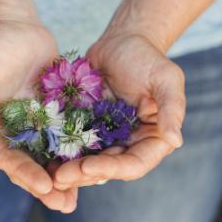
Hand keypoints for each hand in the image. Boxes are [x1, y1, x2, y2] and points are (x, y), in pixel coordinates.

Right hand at [0, 14, 76, 212]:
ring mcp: (35, 125)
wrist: (19, 31)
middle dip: (45, 185)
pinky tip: (91, 166)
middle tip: (64, 205)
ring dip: (62, 177)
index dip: (22, 172)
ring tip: (78, 198)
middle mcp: (12, 132)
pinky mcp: (54, 115)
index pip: (4, 156)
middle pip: (27, 164)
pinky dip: (75, 153)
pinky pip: (65, 137)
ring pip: (48, 156)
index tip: (44, 186)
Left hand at [53, 34, 185, 189]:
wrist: (120, 44)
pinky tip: (45, 157)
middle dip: (84, 174)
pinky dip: (61, 152)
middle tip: (60, 177)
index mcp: (150, 137)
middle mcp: (128, 142)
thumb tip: (175, 140)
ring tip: (50, 173)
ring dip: (70, 169)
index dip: (113, 170)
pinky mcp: (87, 126)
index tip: (88, 167)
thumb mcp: (166, 79)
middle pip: (108, 168)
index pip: (135, 163)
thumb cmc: (146, 58)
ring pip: (89, 160)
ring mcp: (106, 136)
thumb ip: (172, 109)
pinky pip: (74, 143)